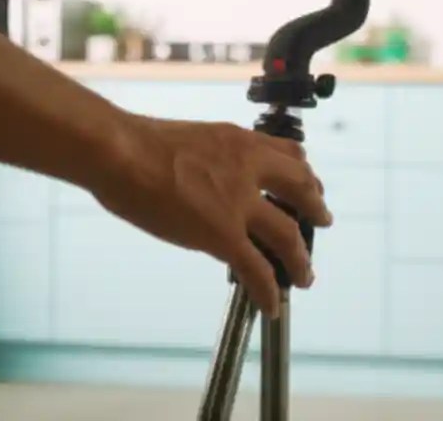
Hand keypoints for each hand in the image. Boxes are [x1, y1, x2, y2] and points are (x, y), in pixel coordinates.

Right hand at [92, 115, 331, 318]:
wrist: (120, 152)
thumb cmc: (139, 144)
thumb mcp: (194, 138)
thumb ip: (213, 157)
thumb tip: (208, 176)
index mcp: (240, 141)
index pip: (289, 153)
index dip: (305, 173)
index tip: (309, 183)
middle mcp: (250, 167)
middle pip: (302, 188)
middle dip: (316, 209)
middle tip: (322, 222)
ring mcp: (239, 203)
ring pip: (288, 235)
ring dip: (301, 259)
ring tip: (305, 275)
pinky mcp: (224, 235)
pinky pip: (258, 269)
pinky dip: (270, 289)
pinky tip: (272, 304)